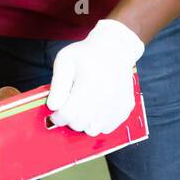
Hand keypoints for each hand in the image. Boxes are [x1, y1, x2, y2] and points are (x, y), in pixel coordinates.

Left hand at [46, 19, 142, 135]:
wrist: (115, 49)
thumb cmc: (86, 54)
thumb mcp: (65, 60)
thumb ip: (58, 85)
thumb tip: (53, 106)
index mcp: (89, 85)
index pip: (69, 114)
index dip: (57, 117)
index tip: (55, 112)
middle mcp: (107, 98)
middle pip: (80, 125)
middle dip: (69, 119)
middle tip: (67, 106)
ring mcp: (118, 105)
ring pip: (94, 130)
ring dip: (83, 123)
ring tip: (81, 108)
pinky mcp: (126, 108)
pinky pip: (107, 128)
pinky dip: (98, 123)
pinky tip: (94, 109)